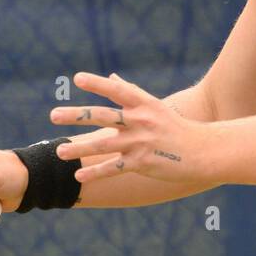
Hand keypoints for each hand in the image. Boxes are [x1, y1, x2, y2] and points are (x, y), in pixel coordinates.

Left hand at [48, 71, 217, 187]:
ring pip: (104, 144)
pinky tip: (79, 177)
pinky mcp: (143, 162)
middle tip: (53, 115)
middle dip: (77, 115)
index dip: (97, 84)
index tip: (77, 78)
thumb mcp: (156, 106)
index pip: (116, 91)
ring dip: (80, 148)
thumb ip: (131, 92)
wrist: (202, 151)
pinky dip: (96, 172)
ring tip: (59, 151)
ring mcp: (141, 142)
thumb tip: (112, 78)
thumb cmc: (176, 127)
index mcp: (144, 104)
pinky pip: (115, 167)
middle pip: (103, 116)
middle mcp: (140, 121)